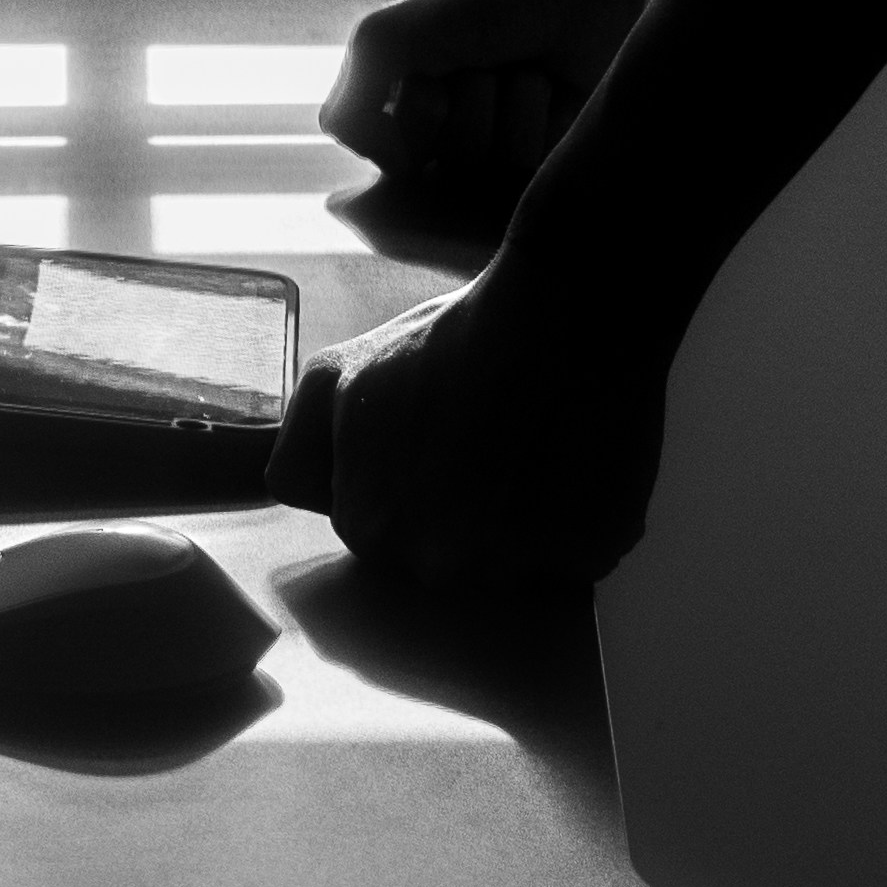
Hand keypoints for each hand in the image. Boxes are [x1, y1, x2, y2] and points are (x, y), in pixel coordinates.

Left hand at [263, 253, 666, 595]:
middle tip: (479, 440)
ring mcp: (517, 570)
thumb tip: (304, 503)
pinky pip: (573, 559)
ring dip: (514, 522)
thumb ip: (298, 452)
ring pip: (506, 566)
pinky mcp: (588, 558)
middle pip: (439, 556)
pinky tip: (570, 462)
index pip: (376, 532)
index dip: (398, 482)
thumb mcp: (334, 375)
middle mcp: (438, 566)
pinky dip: (572, 521)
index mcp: (371, 527)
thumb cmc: (450, 340)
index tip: (427, 440)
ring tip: (527, 447)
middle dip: (453, 511)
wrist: (561, 316)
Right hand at [319, 0, 644, 238]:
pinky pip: (533, 169)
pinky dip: (539, 116)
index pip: (392, 164)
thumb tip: (379, 173)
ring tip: (516, 71)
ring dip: (506, 105)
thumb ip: (349, 109)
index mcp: (396, 129)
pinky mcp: (543, 166)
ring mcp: (494, 164)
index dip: (418, 113)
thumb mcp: (384, 37)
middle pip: (447, 169)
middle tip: (478, 64)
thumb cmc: (469, 2)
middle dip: (466, 103)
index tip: (428, 68)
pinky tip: (548, 88)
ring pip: (491, 168)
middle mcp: (443, 155)